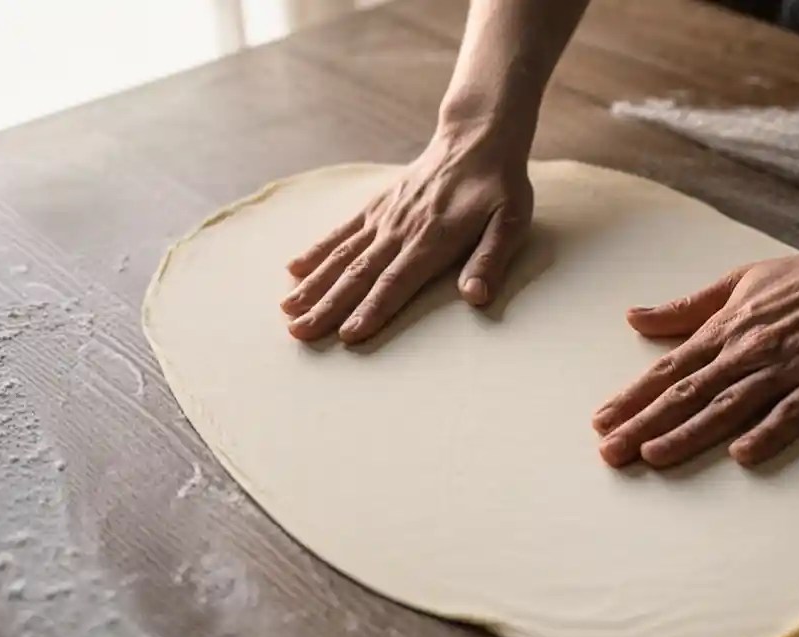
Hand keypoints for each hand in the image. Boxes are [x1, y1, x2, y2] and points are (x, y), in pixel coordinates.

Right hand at [281, 125, 533, 342]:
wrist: (476, 139)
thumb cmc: (499, 187)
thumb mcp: (510, 222)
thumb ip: (491, 259)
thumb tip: (475, 296)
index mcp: (433, 239)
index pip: (396, 282)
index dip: (372, 310)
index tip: (348, 335)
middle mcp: (401, 230)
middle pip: (359, 274)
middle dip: (328, 306)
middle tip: (300, 333)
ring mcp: (384, 217)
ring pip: (343, 256)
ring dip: (315, 284)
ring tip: (288, 310)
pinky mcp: (377, 206)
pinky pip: (342, 232)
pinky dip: (318, 251)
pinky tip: (294, 270)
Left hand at [592, 234, 798, 467]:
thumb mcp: (740, 282)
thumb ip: (687, 308)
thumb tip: (634, 317)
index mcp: (728, 327)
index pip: (669, 368)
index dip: (633, 397)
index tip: (601, 421)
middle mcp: (749, 349)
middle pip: (688, 393)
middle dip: (645, 424)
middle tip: (610, 452)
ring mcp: (787, 367)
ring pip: (729, 406)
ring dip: (689, 433)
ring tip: (653, 456)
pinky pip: (791, 412)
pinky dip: (766, 432)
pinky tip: (740, 455)